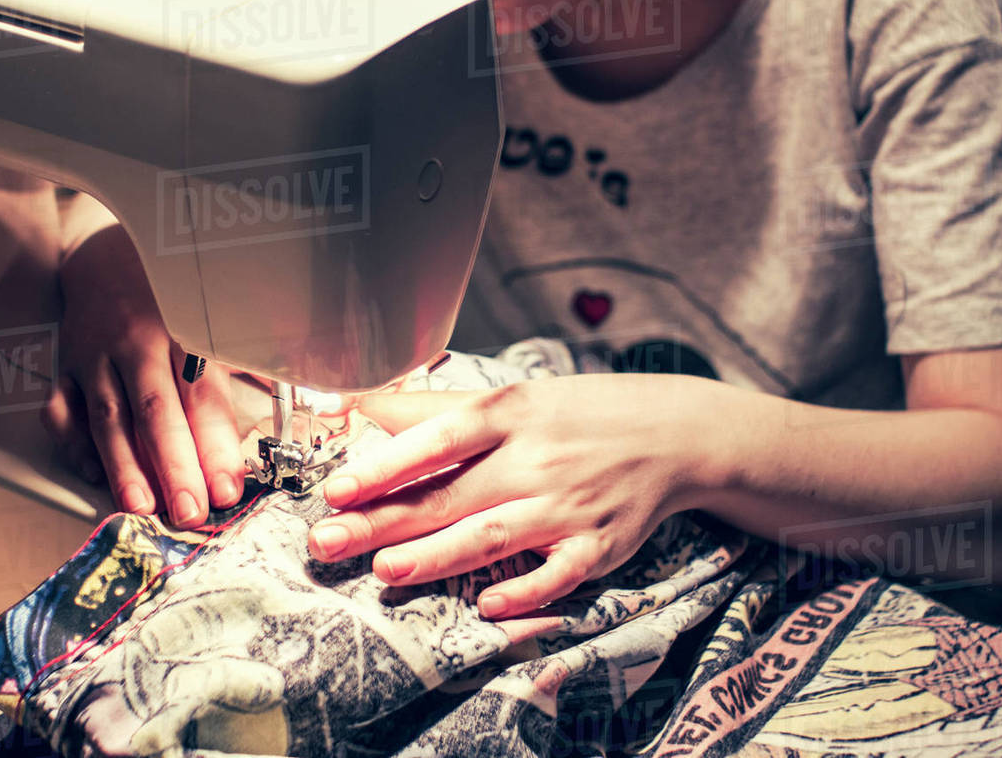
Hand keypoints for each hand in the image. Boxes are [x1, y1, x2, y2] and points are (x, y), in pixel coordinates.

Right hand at [38, 224, 243, 526]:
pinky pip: (63, 412)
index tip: (230, 487)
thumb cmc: (174, 298)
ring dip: (125, 467)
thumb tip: (303, 400)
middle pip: (157, 413)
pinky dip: (75, 445)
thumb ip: (250, 363)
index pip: (203, 398)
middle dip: (175, 468)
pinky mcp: (66, 367)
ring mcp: (97, 357)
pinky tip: (93, 474)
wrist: (108, 257)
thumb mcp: (217, 320)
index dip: (217, 446)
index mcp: (186, 334)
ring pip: (108, 419)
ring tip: (142, 507)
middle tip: (191, 512)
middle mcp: (139, 346)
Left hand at [308, 374, 719, 617]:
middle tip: (327, 542)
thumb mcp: (517, 396)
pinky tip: (485, 605)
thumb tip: (364, 407)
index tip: (339, 487)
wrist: (674, 433)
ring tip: (386, 570)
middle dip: (385, 520)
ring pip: (493, 535)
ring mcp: (568, 505)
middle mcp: (536, 458)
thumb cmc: (580, 413)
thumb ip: (440, 406)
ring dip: (437, 556)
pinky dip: (524, 591)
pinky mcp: (598, 545)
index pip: (441, 437)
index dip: (387, 464)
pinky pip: (557, 574)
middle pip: (452, 494)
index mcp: (512, 413)